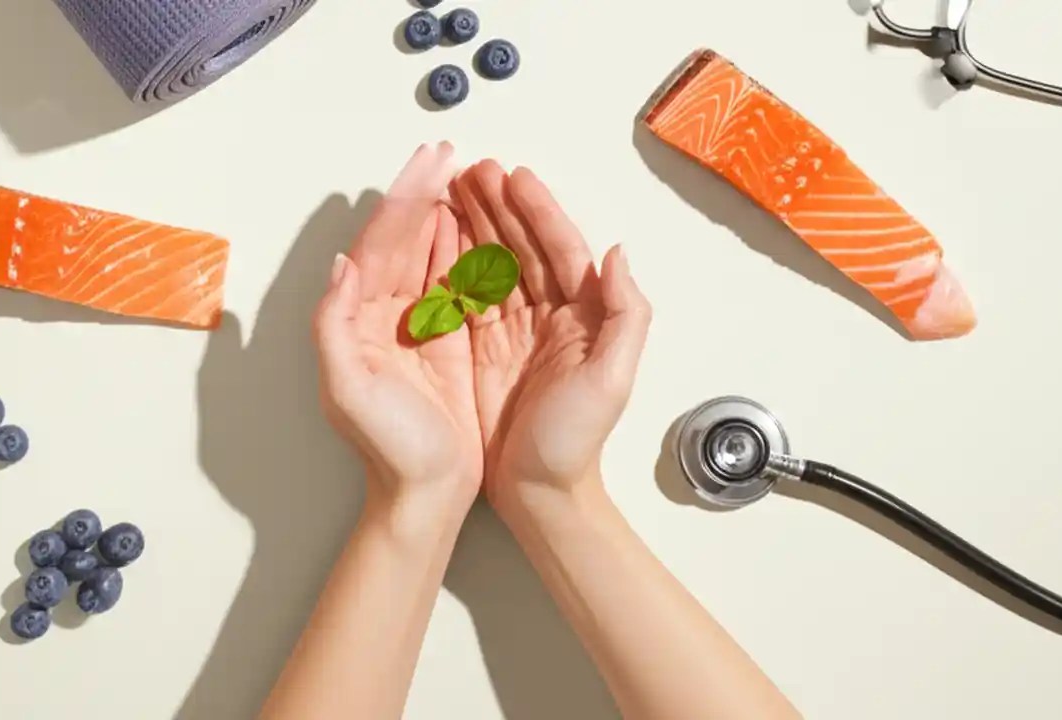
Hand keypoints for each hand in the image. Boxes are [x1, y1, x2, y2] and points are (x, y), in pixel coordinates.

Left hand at [313, 143, 482, 512]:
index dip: (404, 200)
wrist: (424, 496)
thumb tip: (342, 264)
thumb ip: (335, 325)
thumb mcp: (347, 389)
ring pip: (427, 255)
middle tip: (450, 154)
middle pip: (403, 239)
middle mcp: (382, 315)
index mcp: (357, 319)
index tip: (430, 164)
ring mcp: (414, 327)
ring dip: (443, 214)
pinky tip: (475, 227)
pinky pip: (453, 283)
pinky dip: (463, 251)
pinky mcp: (444, 342)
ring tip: (464, 177)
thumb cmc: (388, 449)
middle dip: (424, 194)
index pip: (381, 245)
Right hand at [452, 161, 651, 505]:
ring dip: (476, 225)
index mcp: (583, 317)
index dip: (538, 210)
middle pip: (524, 246)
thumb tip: (617, 255)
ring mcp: (515, 331)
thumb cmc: (576, 443)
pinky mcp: (485, 350)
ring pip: (494, 263)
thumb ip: (624, 315)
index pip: (560, 249)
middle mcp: (549, 316)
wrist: (540, 494)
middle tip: (472, 169)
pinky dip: (454, 264)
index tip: (514, 177)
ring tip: (453, 190)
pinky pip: (468, 295)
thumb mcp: (612, 380)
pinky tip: (438, 240)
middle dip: (500, 205)